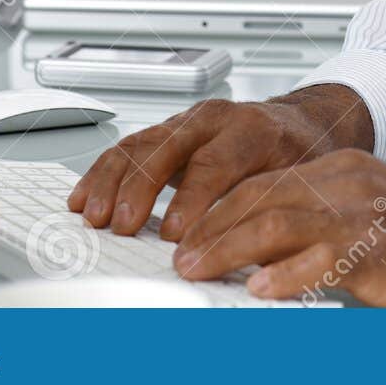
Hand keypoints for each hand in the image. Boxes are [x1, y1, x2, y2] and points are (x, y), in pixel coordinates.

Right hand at [67, 85, 372, 239]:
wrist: (298, 124)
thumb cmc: (298, 156)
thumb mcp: (301, 183)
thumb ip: (272, 216)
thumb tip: (253, 264)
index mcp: (254, 132)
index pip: (215, 163)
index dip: (191, 199)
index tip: (173, 234)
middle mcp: (216, 120)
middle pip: (167, 147)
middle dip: (139, 189)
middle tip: (122, 226)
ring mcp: (187, 123)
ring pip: (139, 144)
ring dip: (111, 181)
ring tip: (94, 217)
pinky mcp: (166, 132)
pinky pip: (126, 148)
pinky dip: (101, 173)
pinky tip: (84, 198)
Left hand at [172, 148, 385, 306]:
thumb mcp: (370, 223)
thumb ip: (320, 233)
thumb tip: (264, 261)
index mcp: (345, 172)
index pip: (266, 181)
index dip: (221, 207)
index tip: (192, 232)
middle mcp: (349, 182)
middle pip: (262, 195)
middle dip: (212, 227)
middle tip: (182, 256)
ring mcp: (364, 212)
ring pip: (277, 221)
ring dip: (230, 248)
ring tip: (200, 270)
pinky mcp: (380, 247)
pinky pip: (320, 257)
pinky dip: (286, 274)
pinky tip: (262, 288)